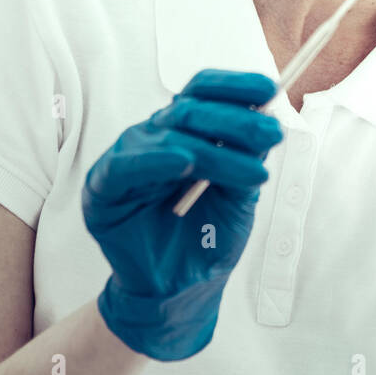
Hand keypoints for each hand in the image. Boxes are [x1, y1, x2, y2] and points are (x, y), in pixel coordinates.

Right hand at [82, 69, 282, 359]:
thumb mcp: (239, 193)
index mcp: (183, 131)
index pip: (202, 92)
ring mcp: (127, 159)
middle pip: (190, 110)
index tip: (270, 88)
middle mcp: (153, 137)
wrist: (183, 288)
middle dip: (237, 120)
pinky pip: (126, 165)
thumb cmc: (208, 236)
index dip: (234, 86)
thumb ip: (246, 157)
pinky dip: (157, 160)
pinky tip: (184, 163)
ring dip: (216, 151)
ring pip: (169, 137)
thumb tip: (267, 119)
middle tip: (273, 135)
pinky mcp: (103, 188)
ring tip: (253, 172)